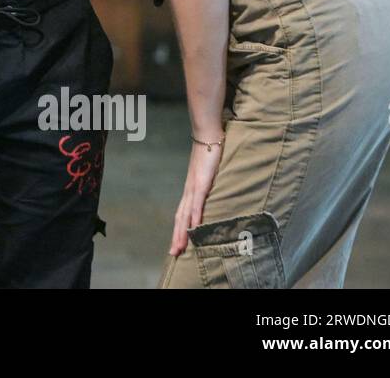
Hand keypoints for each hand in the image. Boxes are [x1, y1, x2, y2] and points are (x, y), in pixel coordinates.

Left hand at [169, 138, 223, 255]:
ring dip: (182, 232)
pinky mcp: (201, 181)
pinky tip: (193, 226)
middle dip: (177, 236)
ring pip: (185, 214)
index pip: (182, 214)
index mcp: (191, 190)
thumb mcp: (210, 174)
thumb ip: (211, 185)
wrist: (208, 135)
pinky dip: (195, 214)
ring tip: (180, 247)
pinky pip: (197, 201)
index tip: (177, 244)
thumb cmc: (211, 153)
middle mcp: (189, 190)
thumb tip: (216, 195)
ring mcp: (194, 186)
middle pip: (180, 218)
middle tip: (174, 253)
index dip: (179, 230)